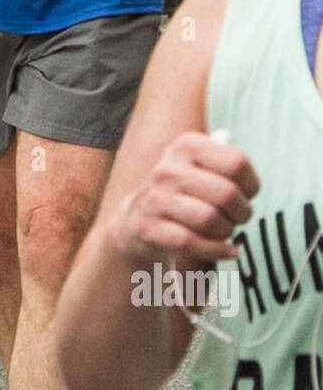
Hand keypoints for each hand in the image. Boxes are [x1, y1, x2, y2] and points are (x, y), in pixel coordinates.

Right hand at [109, 131, 258, 263]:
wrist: (138, 220)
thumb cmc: (183, 194)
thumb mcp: (201, 168)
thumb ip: (223, 159)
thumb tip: (226, 138)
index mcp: (186, 146)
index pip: (236, 163)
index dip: (251, 185)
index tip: (248, 195)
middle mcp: (168, 169)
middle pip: (226, 193)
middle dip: (242, 213)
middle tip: (238, 219)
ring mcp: (156, 198)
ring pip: (209, 219)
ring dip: (227, 231)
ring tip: (226, 232)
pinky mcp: (147, 227)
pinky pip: (190, 242)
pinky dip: (217, 251)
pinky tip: (229, 251)